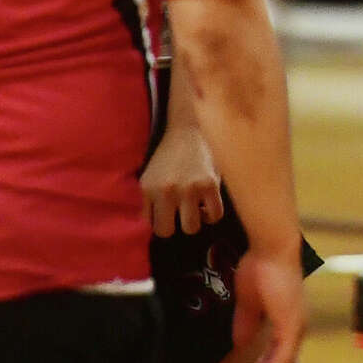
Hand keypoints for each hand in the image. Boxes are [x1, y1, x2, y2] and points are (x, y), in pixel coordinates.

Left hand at [140, 122, 223, 236]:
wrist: (189, 130)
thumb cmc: (168, 157)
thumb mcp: (149, 177)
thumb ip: (147, 202)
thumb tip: (150, 228)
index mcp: (148, 188)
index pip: (148, 224)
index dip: (157, 222)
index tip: (164, 215)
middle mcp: (166, 190)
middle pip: (166, 231)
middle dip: (172, 226)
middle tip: (177, 215)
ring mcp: (189, 188)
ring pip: (191, 228)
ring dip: (192, 221)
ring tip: (193, 209)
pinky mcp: (210, 184)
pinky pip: (214, 215)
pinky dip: (211, 215)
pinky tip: (206, 205)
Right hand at [231, 244, 306, 362]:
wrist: (271, 248)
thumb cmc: (262, 263)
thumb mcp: (248, 300)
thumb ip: (245, 321)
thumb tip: (239, 340)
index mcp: (287, 317)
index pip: (279, 350)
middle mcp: (296, 324)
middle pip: (284, 360)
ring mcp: (296, 325)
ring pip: (284, 361)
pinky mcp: (291, 325)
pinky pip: (282, 356)